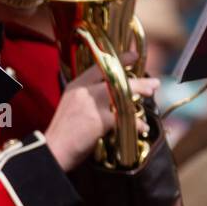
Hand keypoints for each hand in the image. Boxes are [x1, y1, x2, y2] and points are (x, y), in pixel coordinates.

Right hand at [44, 64, 158, 170]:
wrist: (53, 149)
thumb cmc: (62, 132)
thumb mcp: (71, 106)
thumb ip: (87, 98)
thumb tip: (109, 98)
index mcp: (76, 86)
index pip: (99, 66)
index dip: (119, 60)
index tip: (134, 56)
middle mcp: (83, 91)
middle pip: (115, 78)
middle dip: (137, 80)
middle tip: (153, 82)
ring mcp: (91, 104)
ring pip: (122, 93)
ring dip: (140, 93)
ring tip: (151, 95)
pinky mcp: (99, 119)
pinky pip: (124, 118)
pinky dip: (136, 123)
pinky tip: (142, 127)